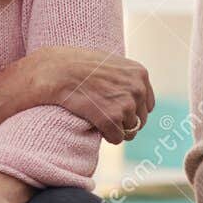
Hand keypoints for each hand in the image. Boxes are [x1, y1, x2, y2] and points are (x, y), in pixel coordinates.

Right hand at [0, 46, 154, 141]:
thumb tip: (135, 93)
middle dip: (124, 122)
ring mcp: (126, 104)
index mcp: (140, 74)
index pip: (147, 105)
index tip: (114, 110)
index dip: (131, 111)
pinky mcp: (112, 118)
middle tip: (103, 117)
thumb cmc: (77, 66)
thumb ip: (126, 78)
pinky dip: (107, 137)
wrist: (55, 71)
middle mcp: (137, 89)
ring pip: (129, 131)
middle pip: (140, 120)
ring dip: (114, 129)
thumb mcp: (110, 64)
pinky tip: (95, 126)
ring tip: (96, 117)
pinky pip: (116, 138)